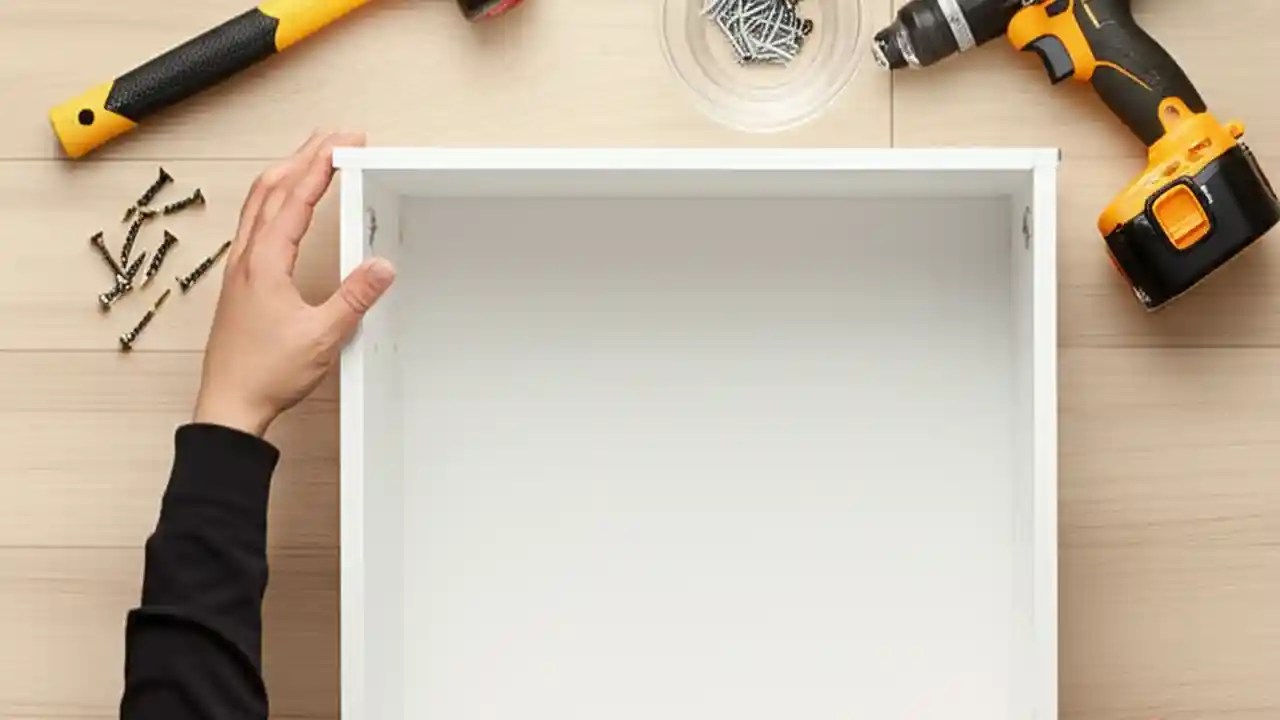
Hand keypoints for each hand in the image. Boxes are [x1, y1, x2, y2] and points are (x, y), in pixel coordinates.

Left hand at [194, 132, 395, 436]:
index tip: (343, 142)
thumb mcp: (322, 336)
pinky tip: (283, 208)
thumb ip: (354, 297)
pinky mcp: (240, 283)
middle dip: (303, 156)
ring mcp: (239, 270)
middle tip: (332, 136)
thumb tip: (382, 265)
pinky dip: (273, 200)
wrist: (229, 405)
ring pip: (258, 204)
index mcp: (264, 263)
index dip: (320, 166)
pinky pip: (254, 225)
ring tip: (311, 158)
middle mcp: (246, 259)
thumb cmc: (266, 373)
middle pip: (270, 189)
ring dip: (286, 174)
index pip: (294, 199)